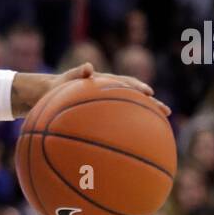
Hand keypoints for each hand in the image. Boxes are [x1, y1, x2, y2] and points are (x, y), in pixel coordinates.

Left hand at [11, 62, 171, 117]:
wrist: (47, 96)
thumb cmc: (56, 88)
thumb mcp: (64, 80)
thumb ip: (76, 73)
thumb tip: (88, 66)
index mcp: (103, 83)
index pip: (124, 84)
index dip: (137, 87)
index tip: (149, 93)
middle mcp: (109, 94)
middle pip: (133, 100)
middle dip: (150, 106)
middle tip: (167, 112)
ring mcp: (106, 107)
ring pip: (128, 113)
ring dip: (143, 120)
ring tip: (160, 130)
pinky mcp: (101, 118)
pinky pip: (116, 125)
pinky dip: (125, 133)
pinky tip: (132, 148)